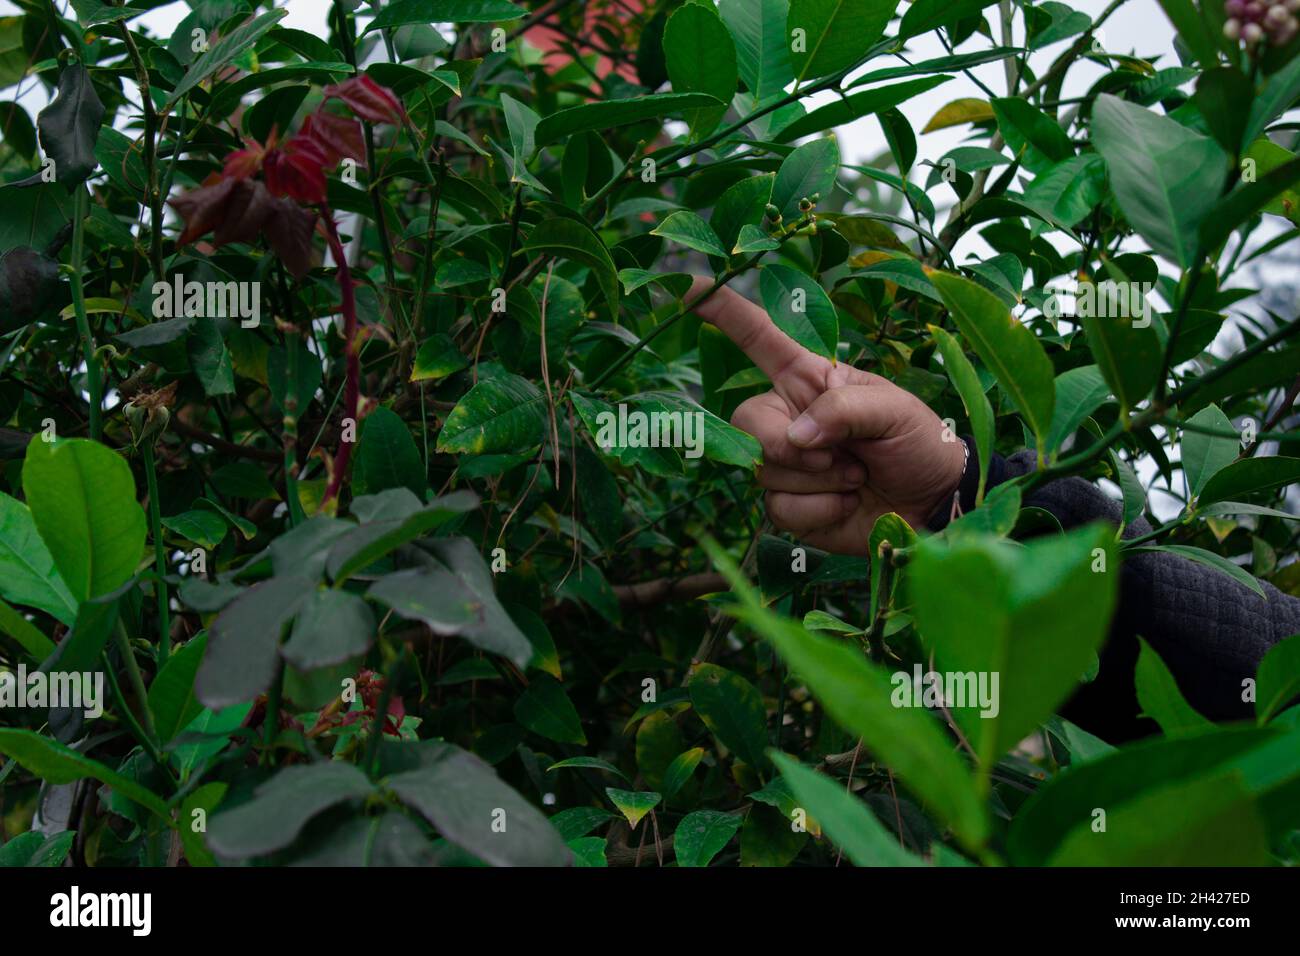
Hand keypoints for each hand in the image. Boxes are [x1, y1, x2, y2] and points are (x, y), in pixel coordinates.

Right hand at [690, 276, 966, 554]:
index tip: (691, 288)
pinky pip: (779, 508)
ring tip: (855, 477)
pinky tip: (846, 504)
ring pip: (763, 470)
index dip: (726, 313)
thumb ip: (843, 410)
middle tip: (838, 457)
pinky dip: (819, 509)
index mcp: (812, 379)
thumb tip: (796, 436)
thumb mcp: (894, 410)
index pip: (760, 340)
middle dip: (785, 445)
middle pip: (746, 421)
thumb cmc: (920, 443)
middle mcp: (790, 417)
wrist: (934, 507)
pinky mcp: (790, 505)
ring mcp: (787, 463)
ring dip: (817, 480)